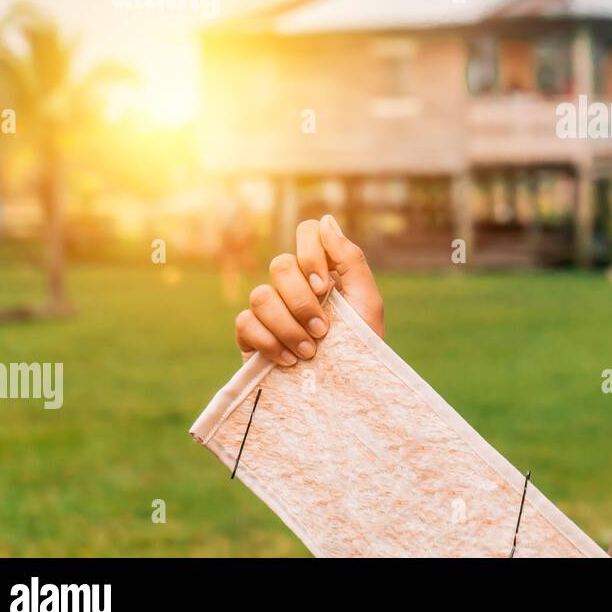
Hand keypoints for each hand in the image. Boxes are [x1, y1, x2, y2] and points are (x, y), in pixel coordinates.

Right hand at [234, 214, 385, 365]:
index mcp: (321, 270)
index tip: (325, 288)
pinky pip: (245, 322)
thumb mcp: (367, 301)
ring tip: (309, 352)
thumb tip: (326, 220)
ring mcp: (269, 309)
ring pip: (260, 295)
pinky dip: (269, 342)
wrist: (347, 390)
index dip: (311, 255)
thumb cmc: (362, 345)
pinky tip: (289, 360)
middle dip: (302, 302)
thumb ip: (350, 259)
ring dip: (288, 327)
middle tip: (323, 331)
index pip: (306, 232)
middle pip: (280, 265)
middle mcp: (292, 284)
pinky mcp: (251, 335)